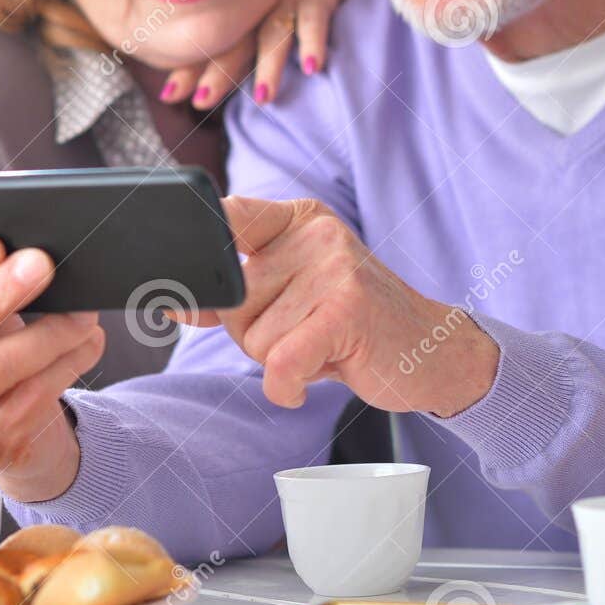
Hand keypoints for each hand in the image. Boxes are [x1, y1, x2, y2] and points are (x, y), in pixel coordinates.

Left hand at [158, 0, 361, 108]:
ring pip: (274, 33)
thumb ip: (243, 32)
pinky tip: (312, 67)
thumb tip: (213, 73)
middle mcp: (260, 4)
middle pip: (236, 42)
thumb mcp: (266, 1)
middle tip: (201, 100)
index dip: (190, 68)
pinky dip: (313, 40)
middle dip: (218, 72)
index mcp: (243, 11)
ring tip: (263, 98)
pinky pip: (315, 17)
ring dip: (269, 66)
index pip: (213, 43)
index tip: (170, 95)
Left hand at [175, 196, 498, 415]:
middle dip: (259, 337)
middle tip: (308, 335)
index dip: (199, 251)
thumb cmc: (353, 325)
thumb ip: (237, 294)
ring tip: (328, 347)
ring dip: (282, 363)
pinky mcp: (348, 308)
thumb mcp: (295, 295)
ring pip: (255, 341)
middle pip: (234, 304)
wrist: (432, 351)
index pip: (227, 217)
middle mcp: (315, 233)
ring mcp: (334, 267)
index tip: (178, 287)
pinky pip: (280, 363)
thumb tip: (172, 302)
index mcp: (298, 220)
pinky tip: (317, 376)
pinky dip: (287, 387)